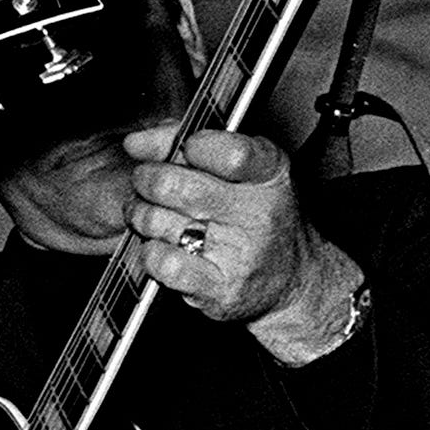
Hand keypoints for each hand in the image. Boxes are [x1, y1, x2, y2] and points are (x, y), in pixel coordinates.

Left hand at [121, 125, 363, 358]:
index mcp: (268, 174)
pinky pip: (162, 263)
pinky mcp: (219, 288)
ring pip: (157, 222)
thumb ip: (190, 142)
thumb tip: (138, 141)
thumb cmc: (258, 216)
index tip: (183, 148)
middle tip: (146, 181)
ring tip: (149, 214)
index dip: (192, 146)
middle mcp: (258, 213)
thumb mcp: (241, 168)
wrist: (292, 278)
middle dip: (146, 179)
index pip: (228, 152)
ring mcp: (239, 253)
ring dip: (140, 215)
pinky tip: (160, 247)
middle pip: (175, 186)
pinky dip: (149, 253)